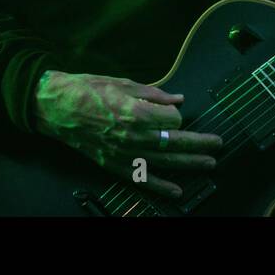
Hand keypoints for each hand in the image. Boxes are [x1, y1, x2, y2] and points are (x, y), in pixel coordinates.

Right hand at [34, 70, 222, 198]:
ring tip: (209, 163)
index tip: (171, 109)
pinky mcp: (114, 164)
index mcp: (137, 113)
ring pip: (165, 162)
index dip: (176, 113)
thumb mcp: (125, 83)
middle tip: (217, 143)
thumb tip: (179, 99)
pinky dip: (161, 186)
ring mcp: (124, 153)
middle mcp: (134, 136)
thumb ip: (155, 94)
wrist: (57, 107)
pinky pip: (142, 178)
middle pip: (176, 142)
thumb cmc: (89, 89)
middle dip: (199, 143)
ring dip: (190, 164)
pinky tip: (177, 191)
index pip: (173, 118)